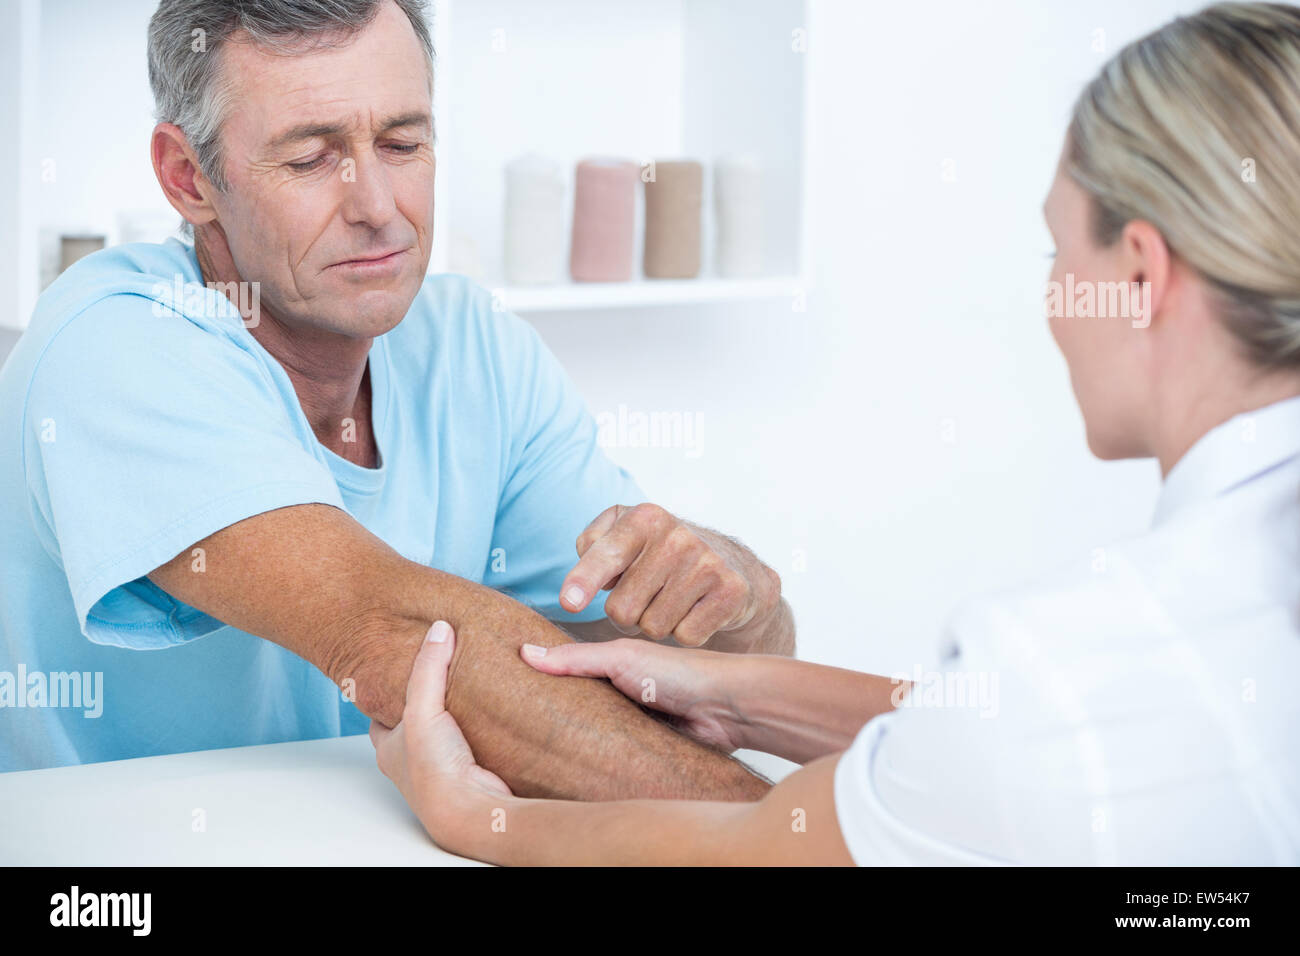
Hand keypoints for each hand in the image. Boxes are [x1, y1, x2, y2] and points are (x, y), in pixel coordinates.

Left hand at [370, 621, 512, 851]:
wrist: (471, 810)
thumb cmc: (435, 772)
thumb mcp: (422, 708)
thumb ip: (428, 667)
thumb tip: (438, 629)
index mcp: (389, 748)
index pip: (379, 714)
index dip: (388, 690)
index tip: (397, 668)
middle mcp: (412, 761)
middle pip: (412, 723)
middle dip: (424, 702)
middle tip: (439, 675)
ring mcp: (441, 768)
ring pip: (442, 734)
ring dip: (453, 717)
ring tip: (469, 688)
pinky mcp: (469, 772)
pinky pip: (471, 743)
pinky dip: (479, 730)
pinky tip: (490, 715)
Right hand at [521, 637, 746, 751]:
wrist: (725, 708)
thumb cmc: (679, 673)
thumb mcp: (620, 658)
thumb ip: (575, 657)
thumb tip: (525, 652)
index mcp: (613, 667)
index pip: (568, 673)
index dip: (540, 681)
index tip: (505, 689)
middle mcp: (621, 693)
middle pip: (578, 706)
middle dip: (555, 716)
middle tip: (515, 731)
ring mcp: (633, 722)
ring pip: (595, 733)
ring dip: (577, 740)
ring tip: (538, 754)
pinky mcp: (646, 748)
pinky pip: (615, 756)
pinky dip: (601, 760)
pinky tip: (578, 770)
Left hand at [559, 503, 780, 646]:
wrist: (734, 564)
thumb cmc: (662, 551)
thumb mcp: (624, 531)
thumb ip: (593, 542)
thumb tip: (583, 572)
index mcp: (645, 518)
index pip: (606, 555)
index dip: (584, 580)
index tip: (569, 603)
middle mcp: (677, 537)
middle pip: (622, 609)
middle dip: (625, 613)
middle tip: (643, 597)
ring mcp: (706, 563)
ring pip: (653, 627)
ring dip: (654, 624)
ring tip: (670, 601)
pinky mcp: (730, 590)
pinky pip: (686, 636)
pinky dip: (684, 632)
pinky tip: (693, 611)